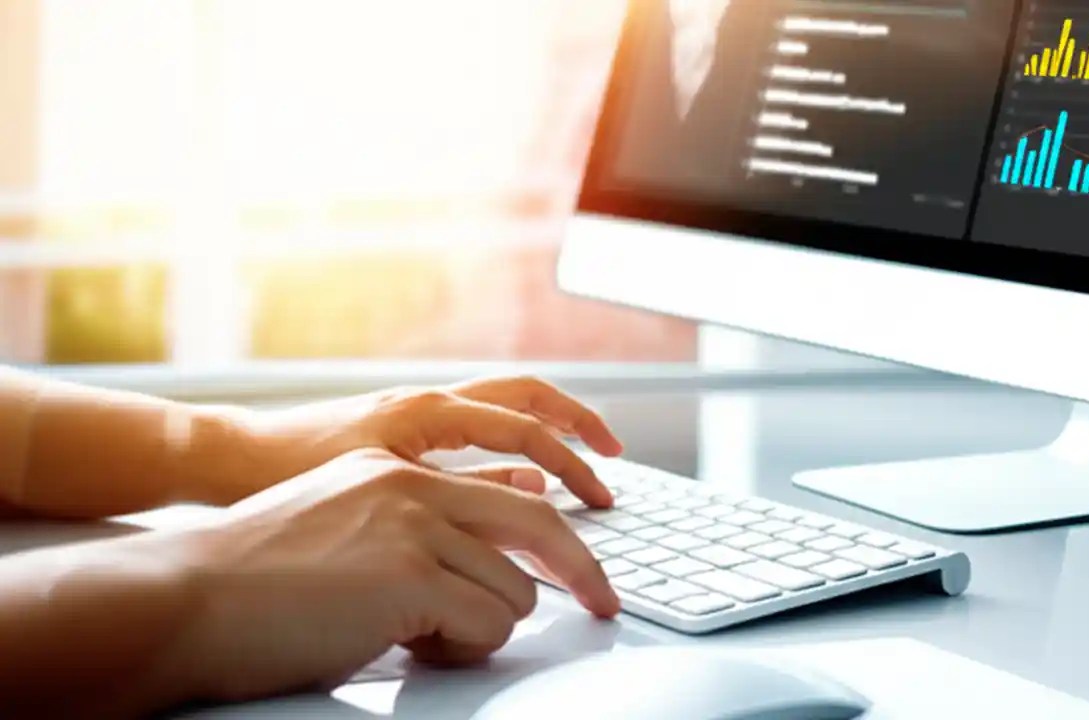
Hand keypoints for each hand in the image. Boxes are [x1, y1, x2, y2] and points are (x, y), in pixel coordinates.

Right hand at [167, 448, 618, 702]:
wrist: (185, 599)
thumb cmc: (256, 577)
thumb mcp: (348, 521)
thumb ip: (422, 516)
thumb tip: (499, 515)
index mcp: (401, 469)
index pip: (514, 490)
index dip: (563, 533)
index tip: (589, 565)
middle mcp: (416, 486)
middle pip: (543, 528)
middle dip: (586, 573)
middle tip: (607, 607)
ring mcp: (414, 527)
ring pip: (516, 593)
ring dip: (482, 630)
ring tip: (419, 639)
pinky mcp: (409, 576)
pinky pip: (489, 626)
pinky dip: (462, 651)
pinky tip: (407, 648)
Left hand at [207, 376, 623, 508]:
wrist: (229, 457)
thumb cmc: (293, 470)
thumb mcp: (387, 489)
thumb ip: (462, 490)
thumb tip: (529, 489)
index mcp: (430, 410)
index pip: (525, 430)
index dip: (573, 464)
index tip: (602, 495)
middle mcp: (428, 401)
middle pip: (526, 395)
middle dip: (575, 421)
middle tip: (612, 452)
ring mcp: (414, 412)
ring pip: (501, 406)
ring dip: (545, 427)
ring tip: (574, 457)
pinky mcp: (400, 430)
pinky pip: (472, 430)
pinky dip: (506, 447)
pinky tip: (514, 478)